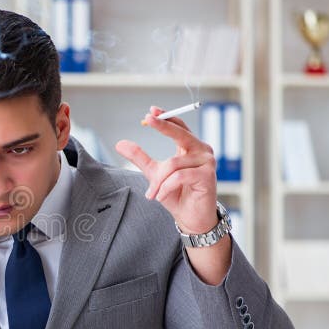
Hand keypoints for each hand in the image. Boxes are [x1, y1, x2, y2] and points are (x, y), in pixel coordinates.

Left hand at [115, 106, 217, 233]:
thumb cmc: (175, 194)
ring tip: (152, 192)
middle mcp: (201, 150)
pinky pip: (179, 176)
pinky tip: (161, 195)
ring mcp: (207, 162)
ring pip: (173, 164)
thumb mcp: (154, 173)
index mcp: (190, 147)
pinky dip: (166, 186)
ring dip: (158, 180)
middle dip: (163, 125)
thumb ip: (140, 157)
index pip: (178, 126)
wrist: (190, 217)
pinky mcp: (208, 175)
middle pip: (181, 133)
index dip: (166, 117)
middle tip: (147, 119)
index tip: (150, 111)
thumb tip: (120, 143)